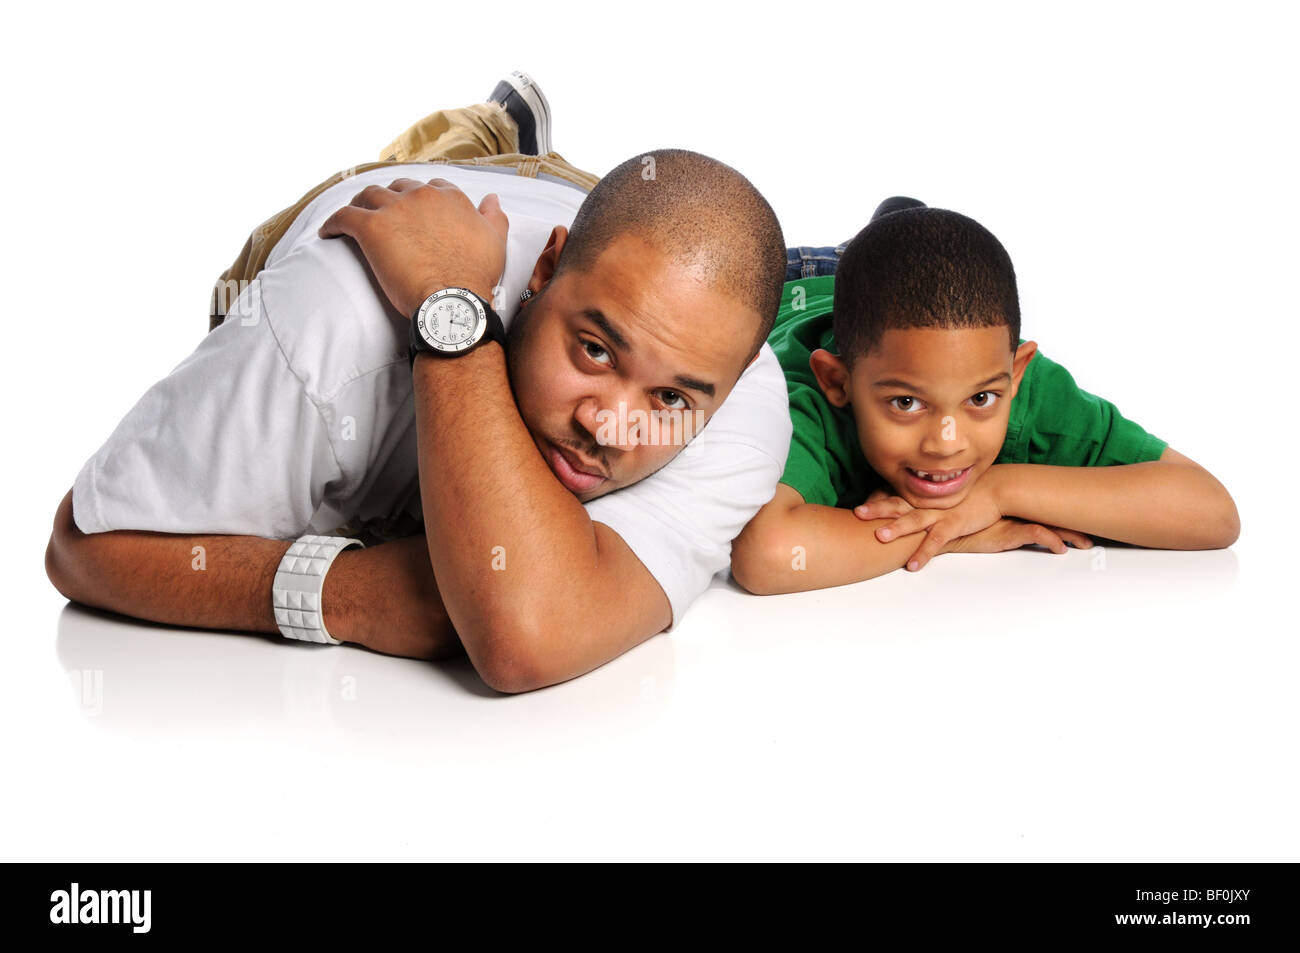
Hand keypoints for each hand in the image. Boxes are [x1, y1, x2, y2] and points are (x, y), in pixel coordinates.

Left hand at [318, 178, 508, 316]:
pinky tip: (329, 232)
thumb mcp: (495, 242)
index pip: (431, 187)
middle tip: (383, 218)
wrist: (453, 301)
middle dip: (390, 199)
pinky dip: (334, 222)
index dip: (421, 199)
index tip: (414, 213)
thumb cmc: (475, 277)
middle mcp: (422, 195)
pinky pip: (343, 216)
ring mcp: (394, 209)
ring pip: (368, 195)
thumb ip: (494, 216)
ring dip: (360, 204)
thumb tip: (492, 198)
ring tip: (355, 219)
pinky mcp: (371, 227)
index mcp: (450, 198)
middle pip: (397, 188)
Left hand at [862, 479, 1005, 570]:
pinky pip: (935, 541)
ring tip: (879, 536)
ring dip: (897, 528)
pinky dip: (924, 553)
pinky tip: (913, 566)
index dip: (876, 499)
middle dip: (876, 509)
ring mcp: (939, 514)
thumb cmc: (966, 494)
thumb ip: (922, 500)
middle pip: (897, 504)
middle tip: (857, 513)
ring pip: (913, 520)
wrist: (996, 490)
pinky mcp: (953, 525)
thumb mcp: (940, 495)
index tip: (859, 505)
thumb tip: (904, 505)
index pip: (894, 495)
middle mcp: (926, 504)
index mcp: (921, 496)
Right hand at [945, 518, 1093, 556]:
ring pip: (1053, 524)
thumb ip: (1008, 525)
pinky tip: (1061, 549)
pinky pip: (1037, 534)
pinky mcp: (1010, 531)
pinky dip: (1052, 541)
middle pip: (1056, 515)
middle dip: (1078, 524)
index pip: (1049, 509)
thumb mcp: (993, 526)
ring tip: (1087, 544)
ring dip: (1072, 534)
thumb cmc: (967, 527)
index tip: (1087, 521)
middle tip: (1095, 534)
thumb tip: (1022, 531)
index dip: (1068, 516)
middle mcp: (1021, 513)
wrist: (948, 527)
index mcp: (1019, 509)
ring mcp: (1016, 521)